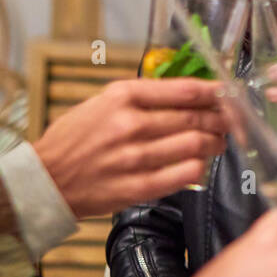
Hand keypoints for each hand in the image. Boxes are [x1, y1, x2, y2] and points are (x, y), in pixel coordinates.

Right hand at [34, 78, 227, 218]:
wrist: (46, 179)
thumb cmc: (75, 138)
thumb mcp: (103, 101)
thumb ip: (143, 96)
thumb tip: (188, 94)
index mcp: (122, 96)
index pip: (184, 90)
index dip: (215, 92)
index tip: (228, 94)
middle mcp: (130, 124)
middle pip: (194, 118)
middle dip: (221, 119)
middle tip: (230, 121)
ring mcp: (134, 157)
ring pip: (194, 145)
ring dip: (215, 143)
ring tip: (218, 142)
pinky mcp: (137, 186)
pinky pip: (183, 174)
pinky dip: (199, 167)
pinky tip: (200, 164)